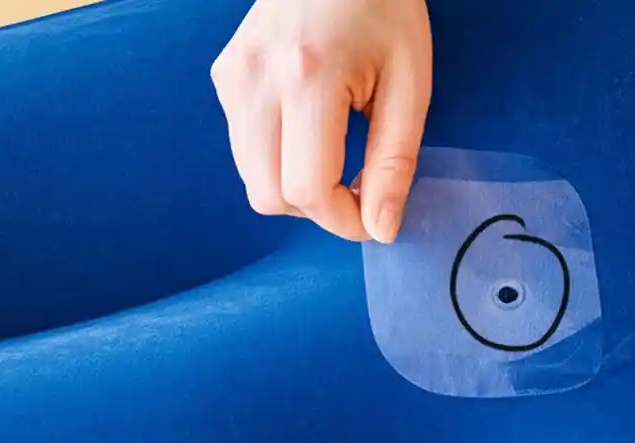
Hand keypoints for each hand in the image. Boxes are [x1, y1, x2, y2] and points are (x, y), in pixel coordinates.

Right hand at [211, 0, 432, 242]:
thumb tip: (380, 230)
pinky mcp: (225, 77)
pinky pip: (246, 149)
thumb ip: (394, 163)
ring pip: (252, 179)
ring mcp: (232, 77)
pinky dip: (279, 161)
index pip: (307, 189)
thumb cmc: (384, 10)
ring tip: (337, 159)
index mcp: (307, 78)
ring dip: (296, 189)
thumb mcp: (410, 86)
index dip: (343, 220)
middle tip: (356, 190)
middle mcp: (256, 80)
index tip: (372, 218)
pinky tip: (311, 135)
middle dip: (317, 209)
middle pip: (269, 195)